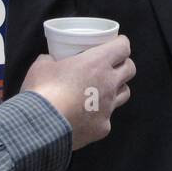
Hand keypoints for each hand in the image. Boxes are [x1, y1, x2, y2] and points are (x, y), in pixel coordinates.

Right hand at [21, 36, 135, 150]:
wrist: (42, 127)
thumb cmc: (42, 91)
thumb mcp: (41, 67)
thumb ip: (50, 60)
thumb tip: (49, 60)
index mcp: (96, 63)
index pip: (123, 47)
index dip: (121, 43)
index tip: (116, 43)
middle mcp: (108, 84)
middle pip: (130, 69)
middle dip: (123, 65)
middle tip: (111, 66)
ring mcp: (108, 107)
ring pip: (124, 93)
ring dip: (116, 89)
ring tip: (101, 90)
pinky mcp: (103, 127)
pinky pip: (106, 118)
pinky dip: (98, 116)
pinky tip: (85, 117)